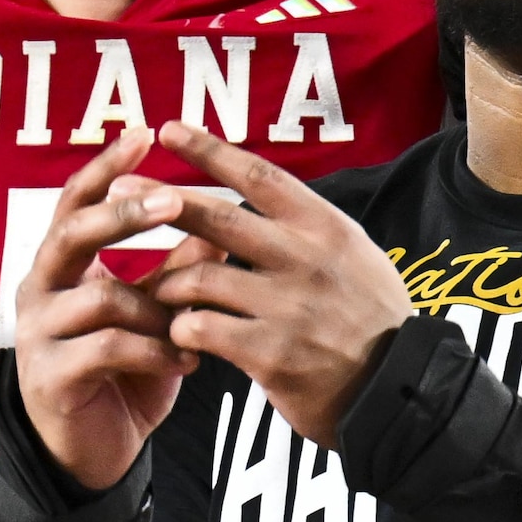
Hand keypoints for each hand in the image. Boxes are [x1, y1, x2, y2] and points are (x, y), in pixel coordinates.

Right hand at [10, 133, 204, 488]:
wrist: (93, 453)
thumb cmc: (125, 374)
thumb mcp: (156, 315)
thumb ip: (177, 270)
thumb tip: (221, 220)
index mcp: (60, 266)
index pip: (73, 201)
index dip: (105, 166)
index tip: (143, 133)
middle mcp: (39, 289)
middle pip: (70, 232)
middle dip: (124, 214)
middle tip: (173, 200)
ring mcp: (38, 334)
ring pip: (101, 296)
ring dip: (157, 307)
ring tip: (192, 327)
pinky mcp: (51, 377)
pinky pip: (107, 348)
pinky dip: (154, 351)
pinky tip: (186, 362)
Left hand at [131, 126, 414, 449]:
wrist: (401, 392)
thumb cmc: (371, 320)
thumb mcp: (354, 256)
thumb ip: (305, 227)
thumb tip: (254, 190)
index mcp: (325, 228)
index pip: (257, 174)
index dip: (208, 150)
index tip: (169, 129)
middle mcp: (306, 259)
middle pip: (216, 216)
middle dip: (160, 201)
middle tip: (120, 190)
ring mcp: (287, 306)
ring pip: (198, 277)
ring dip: (167, 283)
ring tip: (157, 291)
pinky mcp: (270, 354)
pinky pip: (200, 327)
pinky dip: (181, 328)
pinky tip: (181, 334)